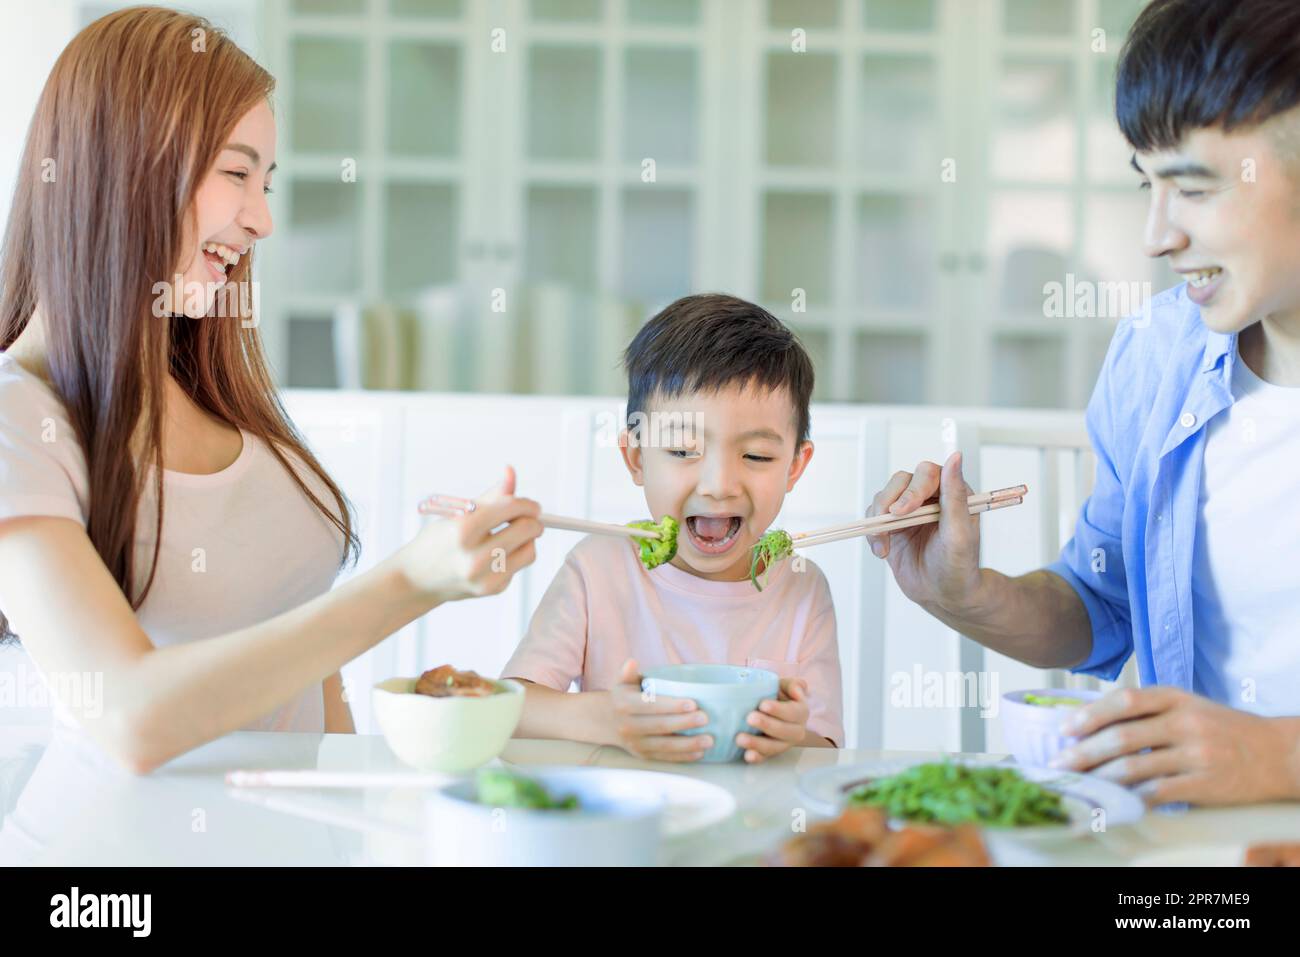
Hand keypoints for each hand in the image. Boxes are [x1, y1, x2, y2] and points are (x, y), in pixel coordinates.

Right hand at [395, 466, 542, 602]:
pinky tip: (495, 555)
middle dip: (532, 520)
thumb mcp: (458, 514)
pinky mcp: (493, 589)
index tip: (530, 505)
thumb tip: (511, 472)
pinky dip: (514, 556)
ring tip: (510, 535)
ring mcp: (485, 577)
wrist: (417, 579)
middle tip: (527, 517)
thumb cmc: (438, 541)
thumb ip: (491, 496)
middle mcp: (475, 556)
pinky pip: (518, 566)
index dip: (526, 503)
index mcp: (464, 530)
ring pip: (530, 551)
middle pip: (527, 530)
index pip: (511, 508)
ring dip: (526, 540)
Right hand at [602, 659, 712, 761]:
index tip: (692, 703)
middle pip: (660, 726)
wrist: (607, 722)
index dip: (671, 705)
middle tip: (705, 718)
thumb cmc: (624, 697)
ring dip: (688, 744)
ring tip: (709, 740)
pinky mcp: (643, 755)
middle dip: (684, 723)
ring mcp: (635, 744)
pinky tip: (699, 752)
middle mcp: (627, 726)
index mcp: (624, 705)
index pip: (650, 704)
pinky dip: (683, 756)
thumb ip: (628, 673)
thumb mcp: (622, 683)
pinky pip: (665, 757)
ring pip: (664, 745)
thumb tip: (631, 662)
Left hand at [736, 678, 810, 763]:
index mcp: (801, 712)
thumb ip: (792, 685)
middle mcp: (796, 730)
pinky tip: (747, 755)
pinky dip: (757, 757)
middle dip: (767, 725)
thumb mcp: (784, 685)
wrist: (765, 706)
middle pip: (785, 732)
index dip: (779, 710)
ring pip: (774, 747)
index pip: (793, 712)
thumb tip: (798, 689)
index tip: (763, 704)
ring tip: (740, 738)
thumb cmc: (775, 693)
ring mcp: (783, 744)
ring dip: (758, 744)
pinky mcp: (771, 753)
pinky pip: (765, 758)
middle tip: (750, 718)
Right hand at [867, 451, 983, 614]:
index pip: (927, 474)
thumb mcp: (959, 533)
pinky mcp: (892, 526)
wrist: (943, 596)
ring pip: (883, 497)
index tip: (903, 512)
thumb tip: (956, 456)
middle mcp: (929, 497)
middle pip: (900, 481)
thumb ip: (955, 496)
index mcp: (951, 493)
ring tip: (884, 543)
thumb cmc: (958, 567)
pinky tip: (882, 550)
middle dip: (890, 502)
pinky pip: (873, 517)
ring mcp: (908, 511)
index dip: (912, 489)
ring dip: (879, 519)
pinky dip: (872, 533)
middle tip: (889, 526)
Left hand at [1050, 687, 1299, 805]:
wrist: (1276, 753)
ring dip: (1100, 777)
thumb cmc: (1223, 728)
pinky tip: (1113, 799)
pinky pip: (1157, 792)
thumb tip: (1094, 723)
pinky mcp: (1204, 783)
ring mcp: (1195, 754)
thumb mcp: (1189, 706)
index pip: (1125, 701)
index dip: (1090, 714)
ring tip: (1079, 783)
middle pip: (1123, 736)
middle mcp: (1185, 722)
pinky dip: (1130, 797)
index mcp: (1177, 697)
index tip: (1065, 728)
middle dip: (1084, 751)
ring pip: (1135, 766)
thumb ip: (1149, 711)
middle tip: (1060, 762)